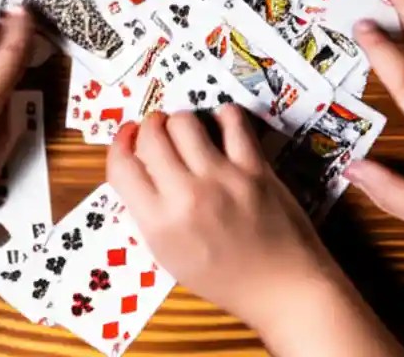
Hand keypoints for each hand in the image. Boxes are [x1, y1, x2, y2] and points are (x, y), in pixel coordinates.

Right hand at [107, 108, 403, 356]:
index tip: (128, 138)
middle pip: (151, 136)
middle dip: (149, 128)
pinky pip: (233, 121)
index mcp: (159, 224)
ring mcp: (222, 178)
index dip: (120, 145)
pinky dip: (223, 116)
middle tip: (158, 133)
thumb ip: (150, 214)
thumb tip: (139, 169)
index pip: (121, 166)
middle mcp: (186, 196)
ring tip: (187, 132)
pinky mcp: (255, 168)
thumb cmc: (226, 279)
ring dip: (180, 121)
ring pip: (185, 122)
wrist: (283, 288)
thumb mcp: (171, 257)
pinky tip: (222, 126)